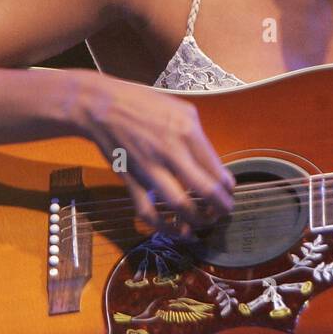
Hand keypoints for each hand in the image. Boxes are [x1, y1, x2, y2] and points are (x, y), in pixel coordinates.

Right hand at [65, 69, 234, 235]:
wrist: (102, 106)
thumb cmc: (143, 103)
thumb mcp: (181, 108)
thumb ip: (197, 135)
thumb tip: (210, 162)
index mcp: (187, 131)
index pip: (215, 168)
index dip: (227, 187)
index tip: (230, 193)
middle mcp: (171, 152)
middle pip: (204, 189)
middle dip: (220, 207)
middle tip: (225, 212)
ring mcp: (150, 168)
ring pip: (178, 204)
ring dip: (196, 219)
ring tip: (205, 223)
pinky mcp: (131, 180)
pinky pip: (147, 211)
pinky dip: (163, 226)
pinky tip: (176, 230)